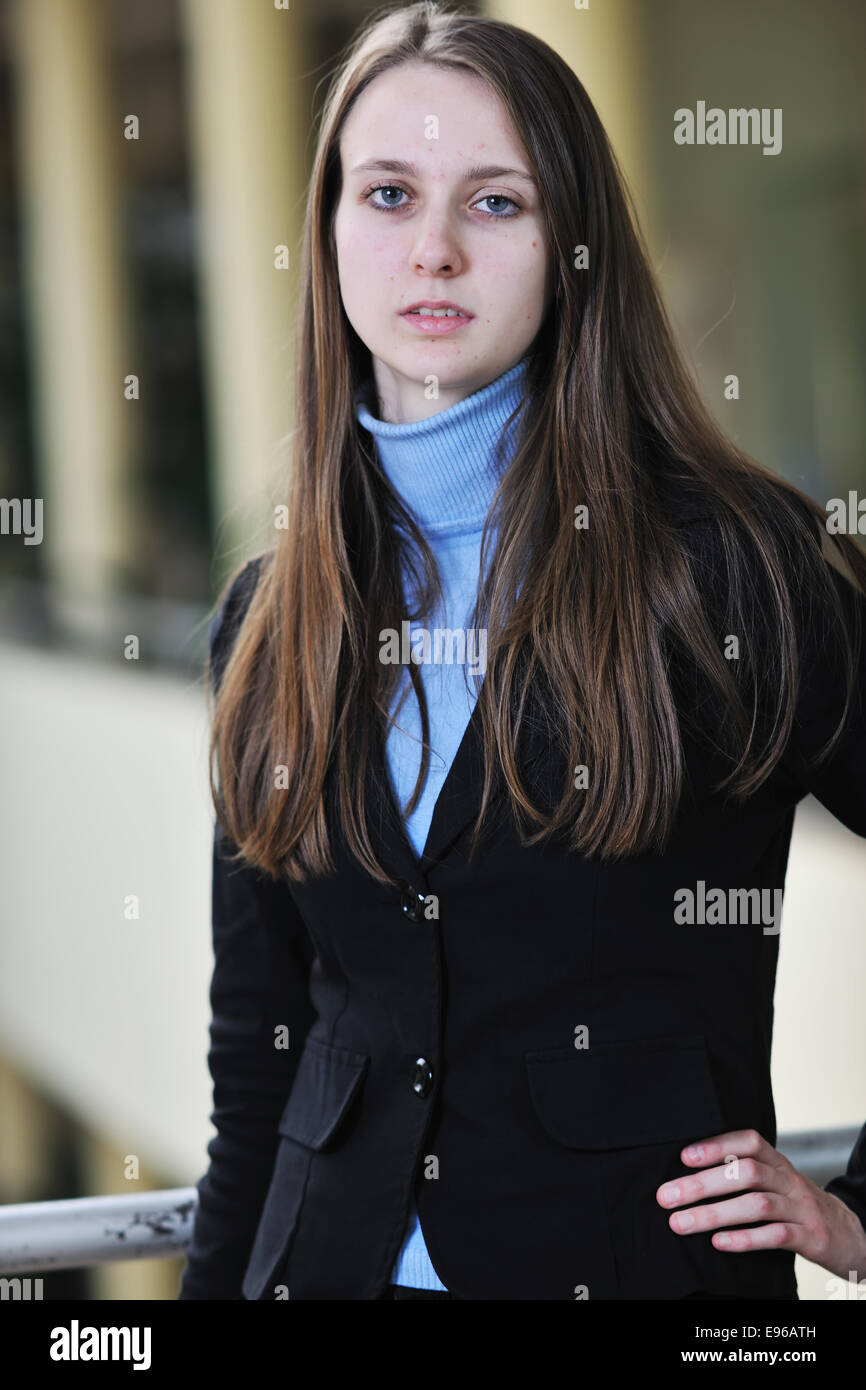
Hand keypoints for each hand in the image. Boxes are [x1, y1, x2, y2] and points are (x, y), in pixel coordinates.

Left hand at [655, 1128, 865, 1282]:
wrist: (847, 1233)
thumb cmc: (795, 1205)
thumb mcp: (774, 1182)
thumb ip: (743, 1174)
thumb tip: (687, 1176)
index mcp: (776, 1162)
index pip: (748, 1142)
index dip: (717, 1145)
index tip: (684, 1156)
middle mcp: (788, 1180)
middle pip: (745, 1173)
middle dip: (702, 1184)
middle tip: (666, 1197)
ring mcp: (801, 1208)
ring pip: (757, 1205)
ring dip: (715, 1213)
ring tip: (681, 1223)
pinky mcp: (811, 1237)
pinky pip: (777, 1236)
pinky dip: (746, 1239)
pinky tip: (719, 1242)